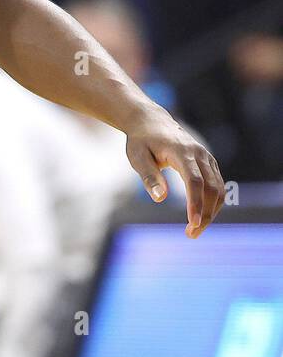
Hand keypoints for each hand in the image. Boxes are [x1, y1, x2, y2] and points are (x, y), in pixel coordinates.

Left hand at [125, 113, 225, 238]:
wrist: (151, 121)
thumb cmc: (141, 141)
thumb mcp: (137, 157)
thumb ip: (149, 176)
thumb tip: (160, 198)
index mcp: (181, 152)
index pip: (194, 181)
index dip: (195, 203)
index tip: (192, 223)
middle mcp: (199, 154)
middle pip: (211, 188)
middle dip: (205, 214)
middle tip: (191, 234)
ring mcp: (207, 158)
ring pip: (219, 189)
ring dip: (211, 211)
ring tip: (194, 230)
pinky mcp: (209, 163)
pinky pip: (217, 185)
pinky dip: (213, 203)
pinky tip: (201, 216)